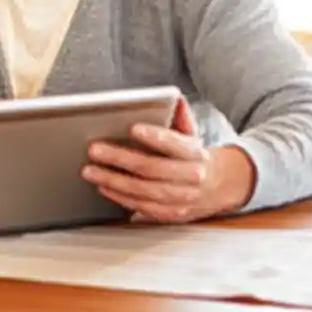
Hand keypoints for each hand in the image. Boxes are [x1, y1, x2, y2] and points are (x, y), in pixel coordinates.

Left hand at [81, 98, 253, 222]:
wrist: (219, 187)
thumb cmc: (196, 157)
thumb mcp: (193, 134)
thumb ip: (181, 117)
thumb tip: (174, 98)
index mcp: (195, 153)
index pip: (175, 144)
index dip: (155, 136)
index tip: (133, 128)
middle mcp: (191, 177)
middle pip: (152, 169)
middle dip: (120, 159)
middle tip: (95, 150)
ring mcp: (182, 199)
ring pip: (144, 191)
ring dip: (113, 181)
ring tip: (91, 171)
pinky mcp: (171, 214)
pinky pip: (142, 207)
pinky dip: (121, 197)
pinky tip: (104, 187)